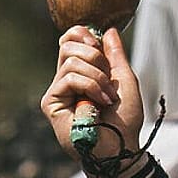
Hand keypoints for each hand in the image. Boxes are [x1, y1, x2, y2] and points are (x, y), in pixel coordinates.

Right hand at [41, 26, 143, 161]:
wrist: (121, 147)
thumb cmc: (124, 119)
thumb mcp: (125, 80)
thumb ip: (116, 55)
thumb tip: (108, 30)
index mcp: (81, 71)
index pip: (70, 39)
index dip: (83, 34)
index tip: (100, 45)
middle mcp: (65, 80)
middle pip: (67, 44)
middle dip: (95, 55)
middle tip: (109, 78)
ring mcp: (57, 91)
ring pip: (70, 61)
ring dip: (97, 76)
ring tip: (108, 97)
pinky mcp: (51, 103)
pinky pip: (69, 78)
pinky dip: (91, 86)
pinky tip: (100, 103)